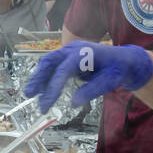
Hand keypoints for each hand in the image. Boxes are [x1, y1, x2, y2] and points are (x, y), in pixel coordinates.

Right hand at [23, 41, 152, 112]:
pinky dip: (46, 78)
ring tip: (32, 95)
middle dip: (38, 78)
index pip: (63, 70)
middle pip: (49, 61)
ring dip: (39, 78)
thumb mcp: (109, 82)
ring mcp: (69, 51)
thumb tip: (73, 103)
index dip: (53, 87)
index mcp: (84, 53)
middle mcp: (74, 49)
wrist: (124, 60)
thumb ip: (91, 91)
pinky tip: (43, 91)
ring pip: (48, 62)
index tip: (47, 103)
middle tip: (28, 94)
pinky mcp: (68, 57)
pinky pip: (53, 66)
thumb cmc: (118, 70)